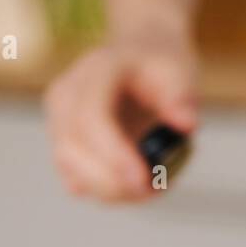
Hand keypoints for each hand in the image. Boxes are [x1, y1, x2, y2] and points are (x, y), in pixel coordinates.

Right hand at [44, 31, 198, 201]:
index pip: (91, 115)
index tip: (143, 179)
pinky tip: (137, 187)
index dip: (112, 152)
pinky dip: (106, 191)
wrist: (139, 55)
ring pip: (70, 168)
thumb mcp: (179, 71)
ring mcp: (59, 120)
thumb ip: (182, 97)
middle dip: (111, 181)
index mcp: (95, 71)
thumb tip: (186, 125)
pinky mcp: (64, 144)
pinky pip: (76, 178)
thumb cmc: (159, 66)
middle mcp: (67, 94)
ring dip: (110, 190)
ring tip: (151, 189)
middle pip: (72, 147)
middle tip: (152, 191)